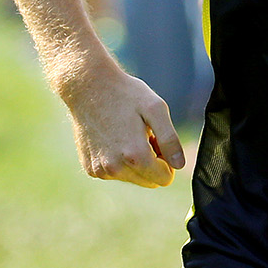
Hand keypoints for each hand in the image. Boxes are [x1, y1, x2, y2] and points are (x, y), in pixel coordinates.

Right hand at [58, 67, 185, 187]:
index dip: (166, 159)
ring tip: (126, 134)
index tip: (156, 138)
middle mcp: (116, 169)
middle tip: (142, 135)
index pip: (165, 179)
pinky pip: (114, 174)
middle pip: (149, 181)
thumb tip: (179, 165)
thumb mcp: (156, 109)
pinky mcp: (90, 168)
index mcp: (136, 156)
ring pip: (132, 179)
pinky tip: (112, 137)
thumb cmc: (125, 94)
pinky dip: (118, 160)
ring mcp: (101, 170)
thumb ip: (170, 140)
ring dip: (135, 162)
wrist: (87, 86)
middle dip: (152, 162)